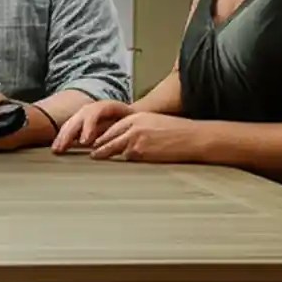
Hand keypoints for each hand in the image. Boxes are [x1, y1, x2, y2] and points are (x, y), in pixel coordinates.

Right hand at [51, 99, 133, 152]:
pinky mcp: (82, 121)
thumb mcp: (134, 124)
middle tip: (63, 147)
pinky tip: (58, 147)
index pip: (95, 113)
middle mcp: (94, 108)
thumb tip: (117, 143)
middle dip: (70, 133)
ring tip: (57, 149)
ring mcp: (86, 114)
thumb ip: (125, 131)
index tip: (85, 142)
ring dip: (63, 136)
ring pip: (71, 122)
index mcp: (108, 106)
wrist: (132, 116)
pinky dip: (63, 137)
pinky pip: (69, 127)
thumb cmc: (135, 123)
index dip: (88, 127)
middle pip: (79, 117)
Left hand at [85, 111, 203, 161]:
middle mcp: (132, 126)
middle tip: (89, 153)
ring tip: (95, 158)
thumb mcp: (153, 122)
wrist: (192, 137)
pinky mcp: (140, 151)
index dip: (101, 136)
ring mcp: (135, 139)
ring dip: (105, 154)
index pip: (112, 127)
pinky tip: (118, 165)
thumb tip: (124, 138)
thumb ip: (137, 127)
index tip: (93, 142)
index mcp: (135, 117)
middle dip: (98, 146)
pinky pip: (127, 158)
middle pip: (108, 137)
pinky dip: (123, 161)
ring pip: (114, 148)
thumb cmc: (177, 131)